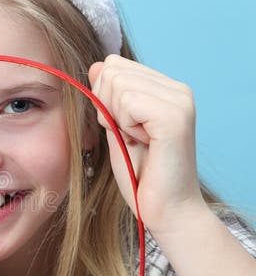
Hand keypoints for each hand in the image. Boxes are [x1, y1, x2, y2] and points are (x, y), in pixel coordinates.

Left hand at [88, 56, 205, 238]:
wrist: (165, 211)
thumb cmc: (141, 176)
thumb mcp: (116, 128)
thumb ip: (108, 98)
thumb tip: (96, 65)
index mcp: (166, 88)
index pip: (114, 64)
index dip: (104, 97)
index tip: (123, 128)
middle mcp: (178, 89)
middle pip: (112, 70)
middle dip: (107, 106)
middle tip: (130, 137)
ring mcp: (179, 101)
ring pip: (118, 84)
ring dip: (117, 118)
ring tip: (138, 141)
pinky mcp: (175, 117)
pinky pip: (128, 102)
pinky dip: (125, 126)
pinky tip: (143, 143)